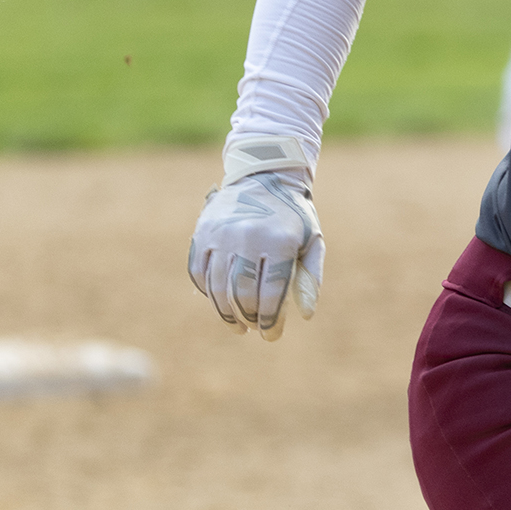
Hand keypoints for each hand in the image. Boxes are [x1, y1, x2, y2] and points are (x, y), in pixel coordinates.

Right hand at [188, 169, 323, 340]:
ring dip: (226, 313)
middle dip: (248, 318)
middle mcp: (248, 237)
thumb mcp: (312, 241)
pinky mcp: (202, 232)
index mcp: (279, 241)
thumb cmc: (293, 216)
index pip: (271, 294)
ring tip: (236, 323)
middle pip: (242, 295)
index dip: (270, 321)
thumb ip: (309, 278)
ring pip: (217, 288)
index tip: (270, 334)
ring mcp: (221, 234)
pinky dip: (207, 291)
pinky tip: (218, 300)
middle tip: (253, 327)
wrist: (265, 175)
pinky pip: (198, 272)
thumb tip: (306, 315)